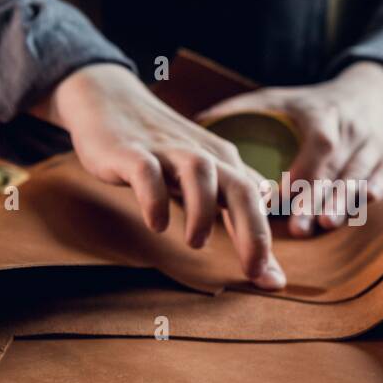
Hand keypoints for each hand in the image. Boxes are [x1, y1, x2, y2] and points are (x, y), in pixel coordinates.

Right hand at [33, 63, 285, 289]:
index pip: (254, 203)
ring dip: (202, 209)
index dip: (266, 242)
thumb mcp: (205, 177)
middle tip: (253, 270)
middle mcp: (202, 155)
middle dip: (252, 230)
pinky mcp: (131, 151)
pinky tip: (156, 224)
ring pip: (199, 172)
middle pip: (239, 187)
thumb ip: (234, 210)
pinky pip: (146, 172)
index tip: (272, 282)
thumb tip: (268, 254)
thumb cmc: (163, 149)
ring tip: (196, 244)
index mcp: (223, 164)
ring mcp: (166, 150)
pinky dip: (154, 197)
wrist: (110, 100)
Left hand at [195, 62, 382, 235]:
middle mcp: (352, 126)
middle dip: (318, 197)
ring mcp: (377, 140)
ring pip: (361, 173)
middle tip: (299, 228)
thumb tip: (198, 124)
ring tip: (326, 224)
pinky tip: (367, 202)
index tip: (280, 198)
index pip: (316, 144)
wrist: (372, 92)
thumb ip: (242, 111)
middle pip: (337, 165)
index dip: (302, 172)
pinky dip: (380, 186)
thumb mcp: (279, 98)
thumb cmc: (313, 105)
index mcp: (322, 113)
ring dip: (345, 200)